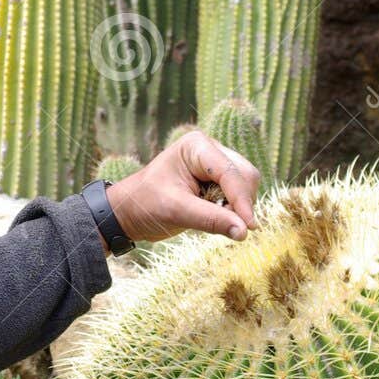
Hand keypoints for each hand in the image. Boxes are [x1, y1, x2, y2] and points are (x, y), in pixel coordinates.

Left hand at [103, 130, 260, 244]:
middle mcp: (210, 150)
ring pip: (246, 186)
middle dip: (240, 203)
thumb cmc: (145, 205)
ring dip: (237, 208)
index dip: (241, 200)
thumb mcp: (175, 211)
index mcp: (197, 146)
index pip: (230, 172)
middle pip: (245, 176)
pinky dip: (232, 210)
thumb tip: (244, 232)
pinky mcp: (217, 182)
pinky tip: (214, 218)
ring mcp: (215, 165)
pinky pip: (238, 196)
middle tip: (225, 226)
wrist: (130, 212)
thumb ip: (211, 220)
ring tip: (210, 219)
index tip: (248, 227)